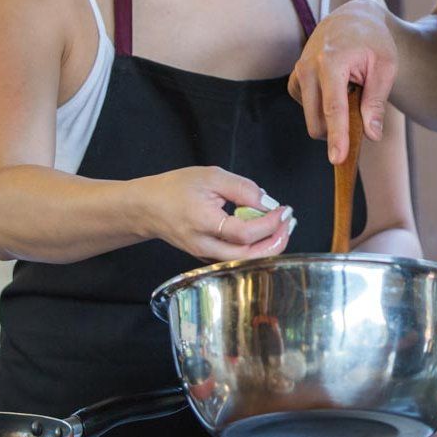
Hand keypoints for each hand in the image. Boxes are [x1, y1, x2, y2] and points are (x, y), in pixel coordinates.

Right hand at [138, 165, 293, 261]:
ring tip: (282, 226)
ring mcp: (204, 255)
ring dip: (267, 246)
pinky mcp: (207, 257)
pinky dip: (255, 248)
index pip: (245, 234)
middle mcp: (204, 245)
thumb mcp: (211, 176)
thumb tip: (268, 202)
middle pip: (248, 256)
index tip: (285, 210)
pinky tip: (265, 231)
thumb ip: (242, 188)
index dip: (270, 224)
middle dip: (275, 241)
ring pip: (243, 261)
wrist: (147, 207)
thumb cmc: (175, 189)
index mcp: (203, 223)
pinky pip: (236, 258)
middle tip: (289, 222)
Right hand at [288, 0, 396, 155]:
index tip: (337, 159)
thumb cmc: (374, 42)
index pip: (333, 108)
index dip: (337, 136)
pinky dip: (322, 108)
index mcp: (331, 62)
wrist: (353, 18)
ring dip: (331, 116)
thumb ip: (376, 102)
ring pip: (311, 117)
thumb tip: (371, 135)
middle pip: (317, 120)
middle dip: (338, 129)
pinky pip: (307, 107)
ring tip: (351, 90)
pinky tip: (337, 90)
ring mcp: (298, 72)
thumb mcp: (385, 68)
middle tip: (362, 110)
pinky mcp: (295, 78)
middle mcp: (308, 67)